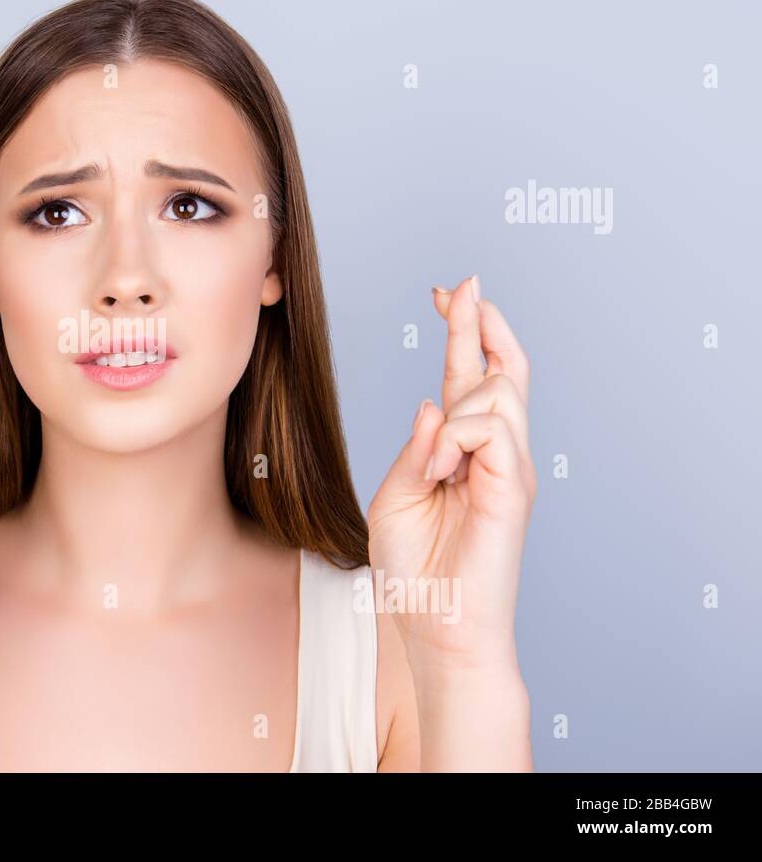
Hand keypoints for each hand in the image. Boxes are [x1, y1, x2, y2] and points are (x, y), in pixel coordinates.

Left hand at [366, 275, 535, 673]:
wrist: (435, 627)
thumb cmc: (416, 570)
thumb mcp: (396, 496)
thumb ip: (416, 448)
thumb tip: (434, 402)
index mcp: (463, 452)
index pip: (470, 378)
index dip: (464, 330)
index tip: (448, 290)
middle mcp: (494, 455)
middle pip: (498, 371)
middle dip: (475, 322)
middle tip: (455, 285)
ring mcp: (510, 471)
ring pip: (496, 393)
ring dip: (455, 407)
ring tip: (434, 466)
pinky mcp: (515, 490)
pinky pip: (491, 430)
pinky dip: (456, 438)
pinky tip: (441, 471)